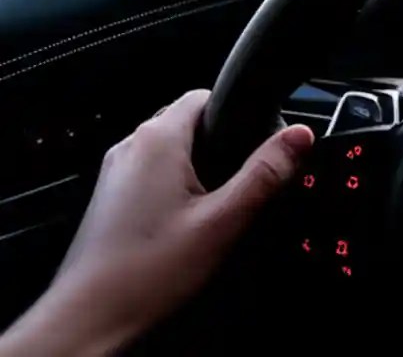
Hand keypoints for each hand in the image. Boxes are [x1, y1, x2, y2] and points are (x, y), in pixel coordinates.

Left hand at [0, 90, 313, 356]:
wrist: (92, 316)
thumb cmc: (148, 271)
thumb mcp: (223, 220)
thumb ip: (265, 173)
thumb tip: (300, 136)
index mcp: (158, 140)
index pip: (206, 95)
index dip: (240, 113)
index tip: (260, 142)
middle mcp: (131, 147)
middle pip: (190, 122)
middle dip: (223, 143)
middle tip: (243, 183)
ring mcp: (117, 172)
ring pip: (172, 149)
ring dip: (200, 167)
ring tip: (217, 207)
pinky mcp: (113, 196)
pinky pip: (154, 173)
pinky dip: (178, 186)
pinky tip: (188, 221)